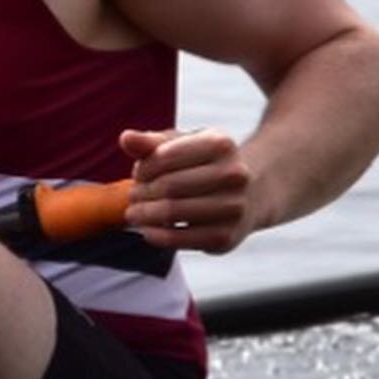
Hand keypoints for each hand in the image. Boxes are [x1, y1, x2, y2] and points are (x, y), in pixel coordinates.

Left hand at [120, 128, 251, 253]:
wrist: (253, 193)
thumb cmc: (204, 164)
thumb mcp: (181, 144)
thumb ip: (151, 141)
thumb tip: (125, 138)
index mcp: (220, 144)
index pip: (164, 156)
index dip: (143, 168)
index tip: (138, 174)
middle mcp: (234, 175)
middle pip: (168, 186)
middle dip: (142, 192)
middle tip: (132, 196)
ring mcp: (233, 208)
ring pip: (173, 212)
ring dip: (145, 214)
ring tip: (134, 212)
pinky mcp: (226, 237)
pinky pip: (182, 239)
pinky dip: (157, 236)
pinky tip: (147, 231)